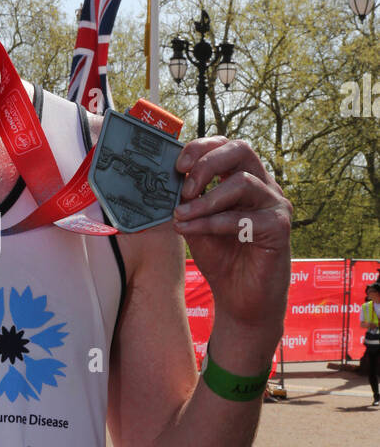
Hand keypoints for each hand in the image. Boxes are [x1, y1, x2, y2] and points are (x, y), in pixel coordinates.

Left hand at [173, 137, 291, 333]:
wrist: (241, 300)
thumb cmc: (222, 259)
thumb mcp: (196, 223)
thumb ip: (187, 201)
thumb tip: (168, 179)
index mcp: (245, 179)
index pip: (226, 146)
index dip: (201, 148)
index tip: (177, 166)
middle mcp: (264, 186)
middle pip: (241, 149)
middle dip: (206, 163)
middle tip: (184, 186)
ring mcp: (275, 205)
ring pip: (242, 182)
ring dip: (205, 200)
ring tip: (182, 216)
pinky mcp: (279, 227)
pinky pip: (243, 217)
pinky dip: (212, 223)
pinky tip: (190, 231)